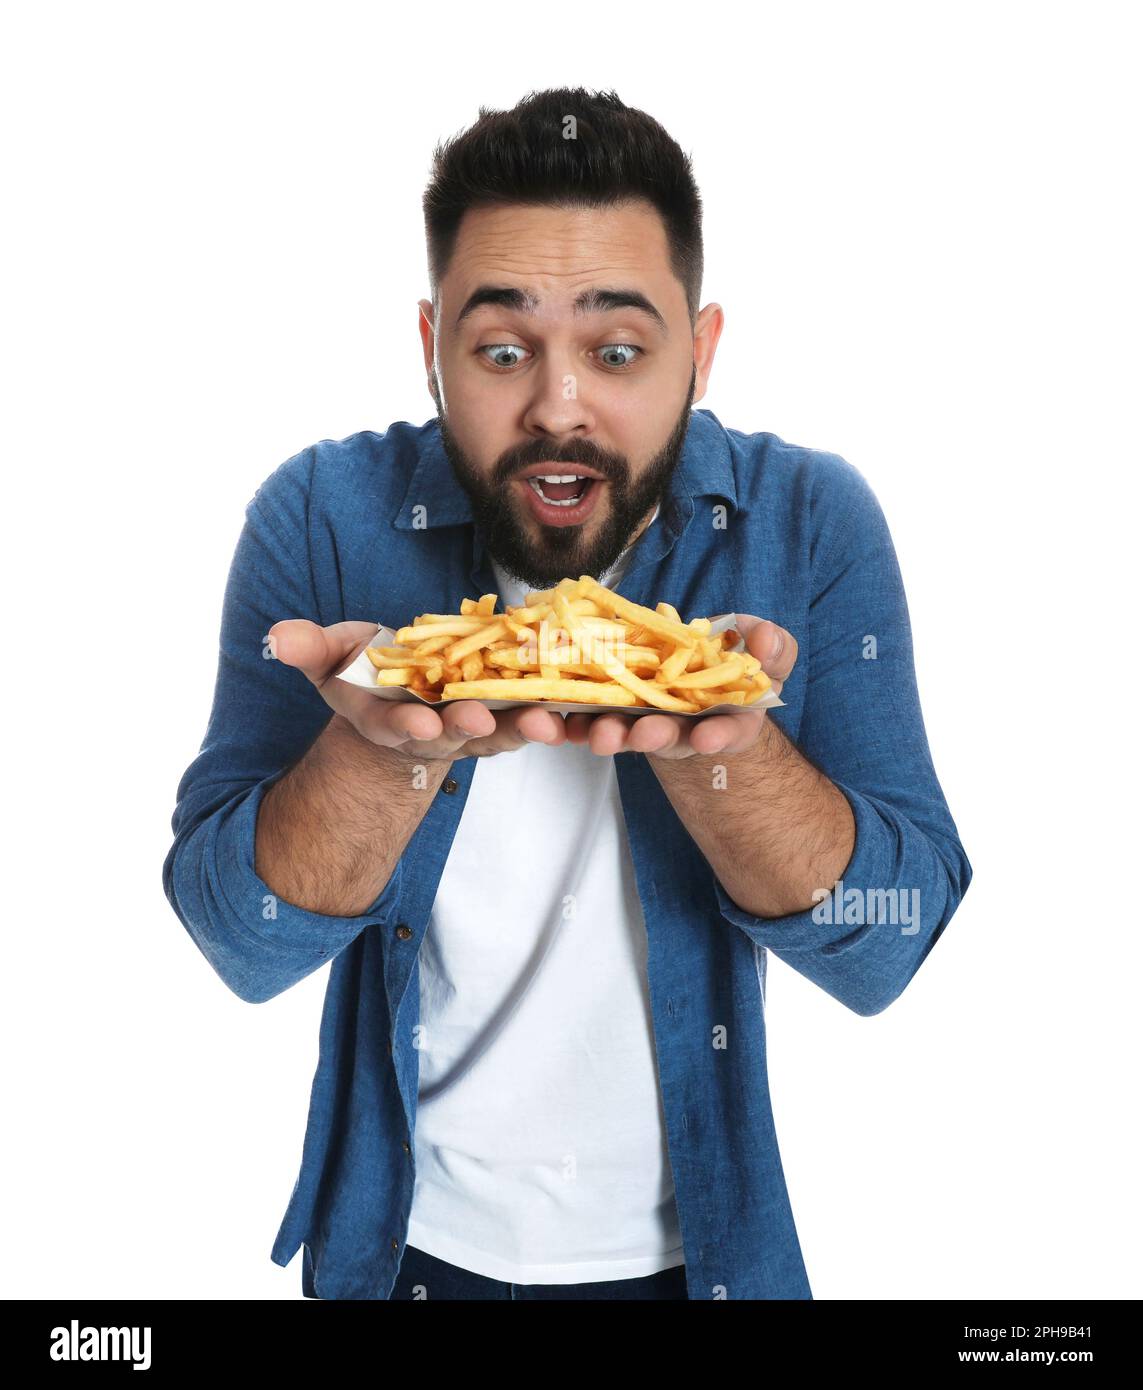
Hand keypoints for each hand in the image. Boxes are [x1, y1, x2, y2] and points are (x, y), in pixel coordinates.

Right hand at [266, 619, 567, 761]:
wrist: (405, 690)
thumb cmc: (363, 672)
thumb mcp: (330, 658)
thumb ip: (308, 648)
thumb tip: (277, 635)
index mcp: (389, 719)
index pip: (395, 727)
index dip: (406, 726)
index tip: (418, 724)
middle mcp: (436, 730)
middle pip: (455, 735)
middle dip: (470, 730)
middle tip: (485, 723)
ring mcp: (476, 725)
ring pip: (504, 731)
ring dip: (526, 728)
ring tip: (550, 724)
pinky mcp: (510, 712)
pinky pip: (538, 715)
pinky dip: (561, 716)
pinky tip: (587, 710)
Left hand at [563, 614, 797, 760]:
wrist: (691, 679)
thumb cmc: (733, 668)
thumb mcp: (765, 658)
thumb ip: (774, 650)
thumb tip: (765, 639)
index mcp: (722, 718)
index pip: (724, 732)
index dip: (718, 736)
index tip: (707, 739)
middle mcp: (680, 729)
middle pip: (667, 738)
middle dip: (654, 737)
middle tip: (644, 734)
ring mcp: (641, 723)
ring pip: (624, 734)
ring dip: (610, 735)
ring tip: (598, 734)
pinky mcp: (608, 713)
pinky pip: (588, 721)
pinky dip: (573, 723)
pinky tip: (557, 721)